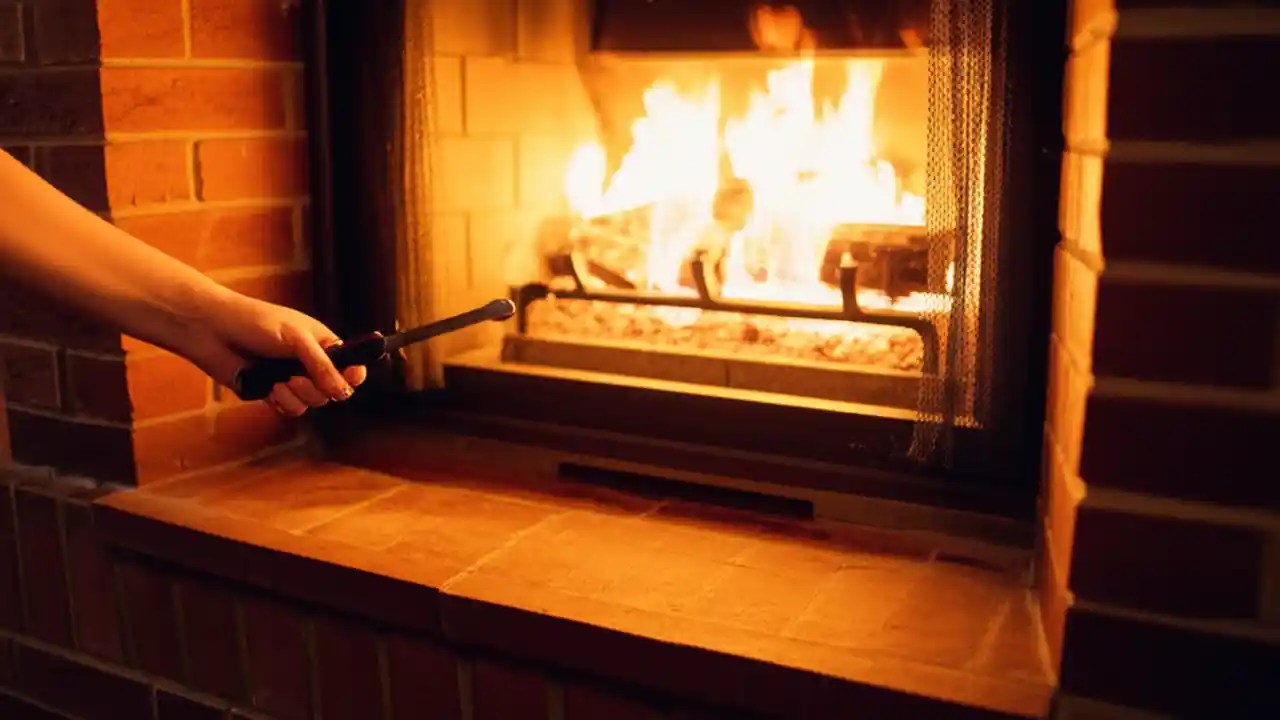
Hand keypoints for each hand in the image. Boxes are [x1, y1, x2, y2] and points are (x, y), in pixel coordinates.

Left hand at [182, 288, 367, 415]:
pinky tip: (270, 390)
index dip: (354, 375)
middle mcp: (311, 363)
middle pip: (333, 390)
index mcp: (323, 344)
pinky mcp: (273, 393)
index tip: (349, 378)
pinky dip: (284, 403)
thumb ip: (322, 366)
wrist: (213, 331)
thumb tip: (345, 392)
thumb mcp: (296, 339)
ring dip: (299, 397)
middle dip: (318, 389)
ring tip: (280, 383)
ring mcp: (292, 378)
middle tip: (296, 378)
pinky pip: (292, 409)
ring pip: (313, 403)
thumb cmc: (256, 323)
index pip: (352, 365)